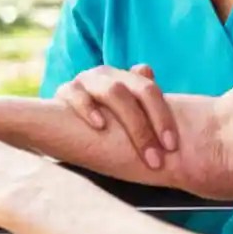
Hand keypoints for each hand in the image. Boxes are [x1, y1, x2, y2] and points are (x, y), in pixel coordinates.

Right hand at [54, 64, 178, 169]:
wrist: (60, 122)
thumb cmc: (103, 121)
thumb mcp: (127, 114)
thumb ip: (146, 106)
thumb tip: (164, 95)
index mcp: (127, 78)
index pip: (151, 89)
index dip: (164, 117)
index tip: (172, 147)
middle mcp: (108, 75)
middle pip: (137, 91)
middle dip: (149, 127)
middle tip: (156, 158)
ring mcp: (86, 80)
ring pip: (113, 92)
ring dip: (131, 122)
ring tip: (139, 147)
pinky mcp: (65, 90)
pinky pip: (77, 95)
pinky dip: (89, 108)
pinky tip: (99, 125)